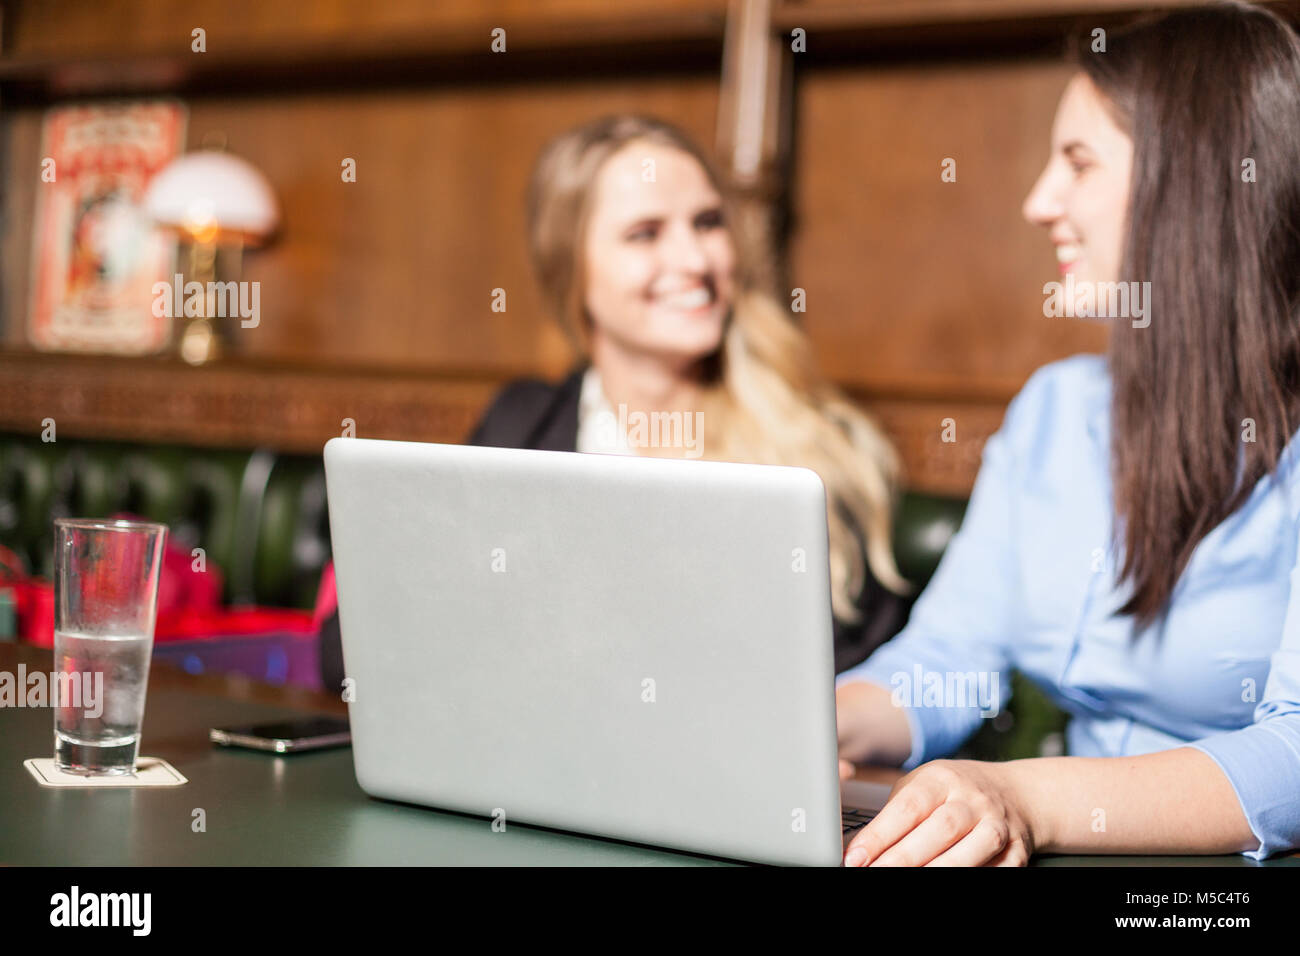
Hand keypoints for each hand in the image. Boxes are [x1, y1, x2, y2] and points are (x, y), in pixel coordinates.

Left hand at [843, 759, 1041, 866]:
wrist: (1014, 793)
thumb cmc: (954, 792)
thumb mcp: (923, 786)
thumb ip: (895, 813)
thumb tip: (859, 847)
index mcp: (941, 779)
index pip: (907, 807)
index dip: (879, 835)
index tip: (855, 856)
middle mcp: (972, 799)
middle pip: (939, 830)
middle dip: (903, 858)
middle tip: (873, 872)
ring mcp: (997, 824)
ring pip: (970, 851)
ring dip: (938, 870)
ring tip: (904, 882)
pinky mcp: (1016, 850)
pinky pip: (997, 870)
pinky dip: (972, 876)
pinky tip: (946, 882)